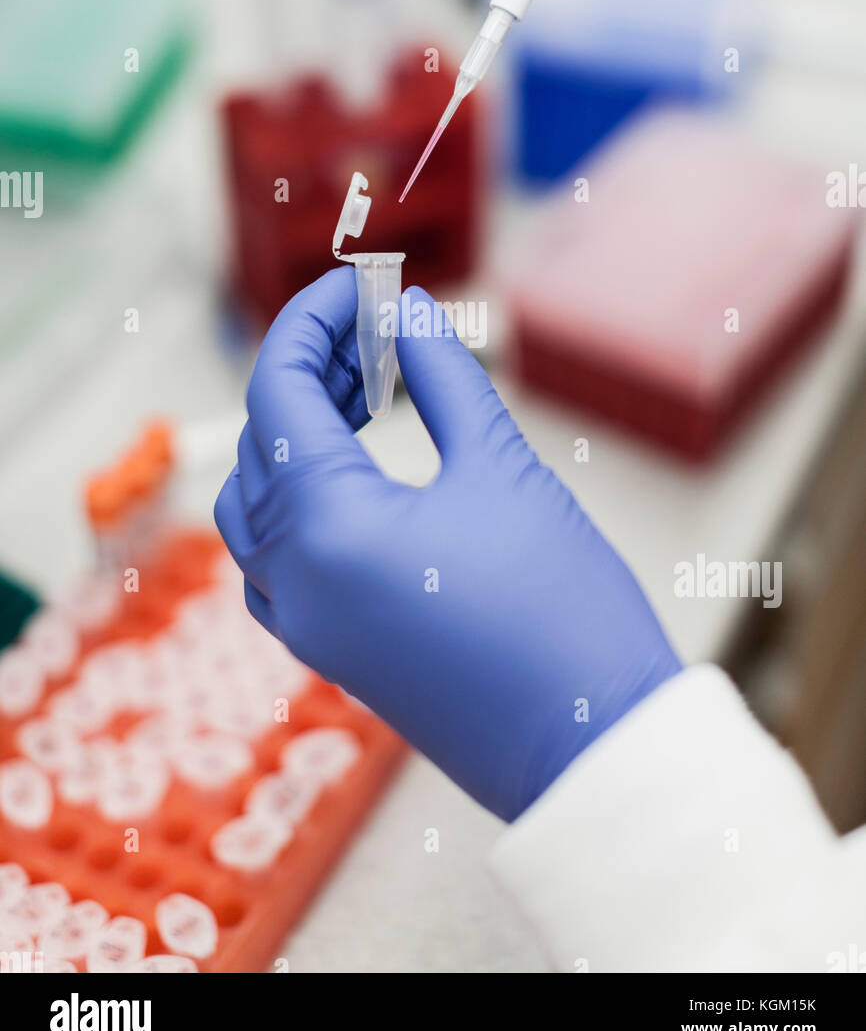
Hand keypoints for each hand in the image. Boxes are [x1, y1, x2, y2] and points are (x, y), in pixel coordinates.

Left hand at [215, 268, 680, 821]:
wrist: (595, 748)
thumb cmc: (562, 608)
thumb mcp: (501, 468)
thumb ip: (441, 376)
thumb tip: (405, 312)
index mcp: (324, 527)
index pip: (278, 390)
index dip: (311, 319)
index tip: (359, 282)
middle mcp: (292, 578)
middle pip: (262, 440)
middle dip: (310, 369)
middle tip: (379, 329)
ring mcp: (304, 622)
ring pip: (258, 500)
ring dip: (300, 432)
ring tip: (374, 390)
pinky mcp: (330, 648)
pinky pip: (277, 554)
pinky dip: (302, 495)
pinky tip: (366, 467)